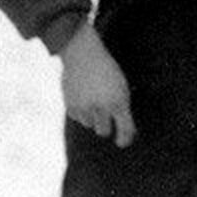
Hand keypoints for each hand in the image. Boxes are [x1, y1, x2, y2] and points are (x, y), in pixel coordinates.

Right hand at [60, 23, 135, 145]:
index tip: (121, 142)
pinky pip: (78, 118)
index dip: (124, 139)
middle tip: (105, 118)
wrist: (83, 54)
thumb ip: (121, 108)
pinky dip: (81, 111)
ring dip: (92, 117)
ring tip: (92, 99)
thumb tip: (123, 133)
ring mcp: (85, 107)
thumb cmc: (106, 70)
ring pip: (89, 125)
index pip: (125, 130)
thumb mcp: (120, 86)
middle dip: (105, 126)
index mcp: (119, 102)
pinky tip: (82, 96)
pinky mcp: (71, 105)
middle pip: (103, 131)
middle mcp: (102, 107)